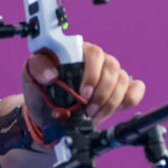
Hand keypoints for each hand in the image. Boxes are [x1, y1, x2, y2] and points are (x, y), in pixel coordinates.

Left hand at [22, 42, 144, 137]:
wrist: (48, 115)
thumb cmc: (41, 90)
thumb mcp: (31, 75)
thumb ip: (38, 66)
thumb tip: (52, 74)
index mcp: (78, 52)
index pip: (95, 53)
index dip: (92, 74)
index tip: (82, 94)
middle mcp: (97, 61)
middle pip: (112, 67)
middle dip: (102, 92)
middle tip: (88, 109)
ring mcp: (110, 75)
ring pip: (123, 80)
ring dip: (111, 101)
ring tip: (94, 114)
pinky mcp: (120, 90)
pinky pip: (136, 89)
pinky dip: (130, 98)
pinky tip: (117, 107)